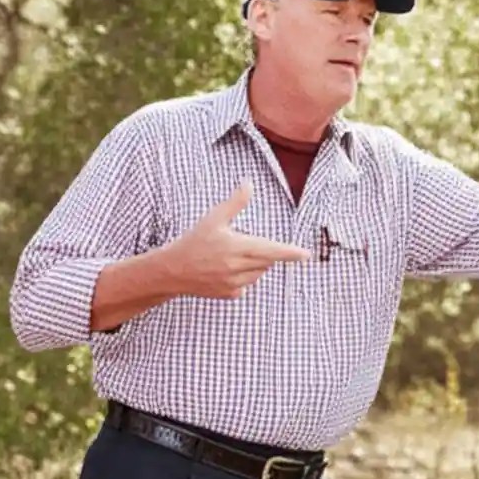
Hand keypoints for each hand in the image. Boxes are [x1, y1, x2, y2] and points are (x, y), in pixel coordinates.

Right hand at [164, 181, 310, 297]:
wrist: (172, 271)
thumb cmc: (193, 241)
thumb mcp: (213, 218)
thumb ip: (235, 202)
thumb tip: (249, 184)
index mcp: (238, 248)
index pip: (271, 251)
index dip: (290, 253)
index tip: (306, 254)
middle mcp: (238, 268)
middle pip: (266, 261)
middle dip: (263, 252)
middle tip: (242, 244)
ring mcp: (234, 284)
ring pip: (257, 274)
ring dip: (253, 265)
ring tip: (229, 256)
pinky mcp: (229, 295)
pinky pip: (245, 286)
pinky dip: (242, 277)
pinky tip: (224, 270)